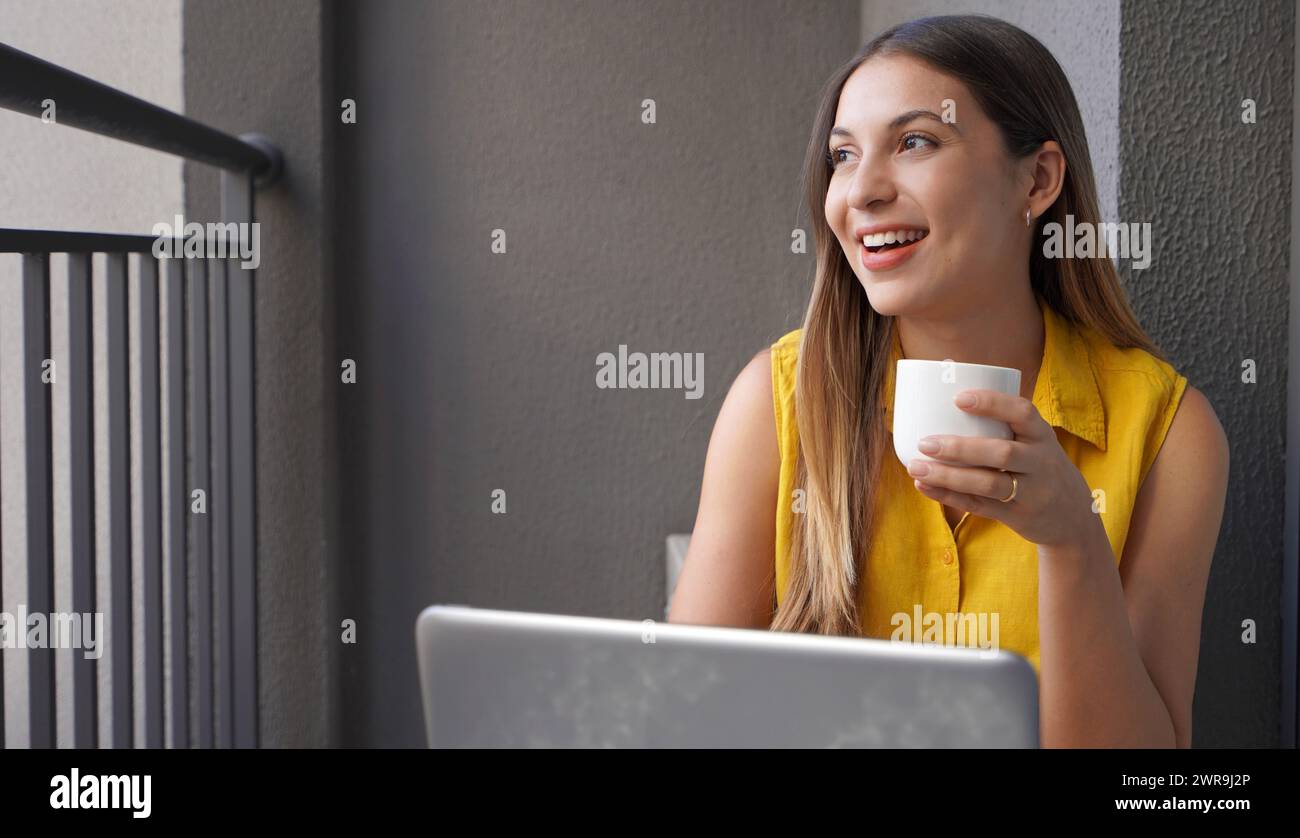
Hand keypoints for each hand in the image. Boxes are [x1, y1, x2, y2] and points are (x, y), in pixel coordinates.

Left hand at [906, 388, 1102, 549]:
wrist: (1074, 516)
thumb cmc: (1038, 464)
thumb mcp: (1034, 441)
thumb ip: (1001, 421)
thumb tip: (945, 372)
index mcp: (1042, 435)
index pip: (1022, 413)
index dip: (992, 403)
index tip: (959, 398)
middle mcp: (1040, 463)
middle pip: (1002, 453)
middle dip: (960, 448)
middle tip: (924, 443)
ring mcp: (1031, 492)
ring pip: (988, 484)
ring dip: (948, 476)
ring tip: (915, 467)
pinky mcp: (1018, 516)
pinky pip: (980, 506)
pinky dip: (949, 496)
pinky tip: (924, 486)